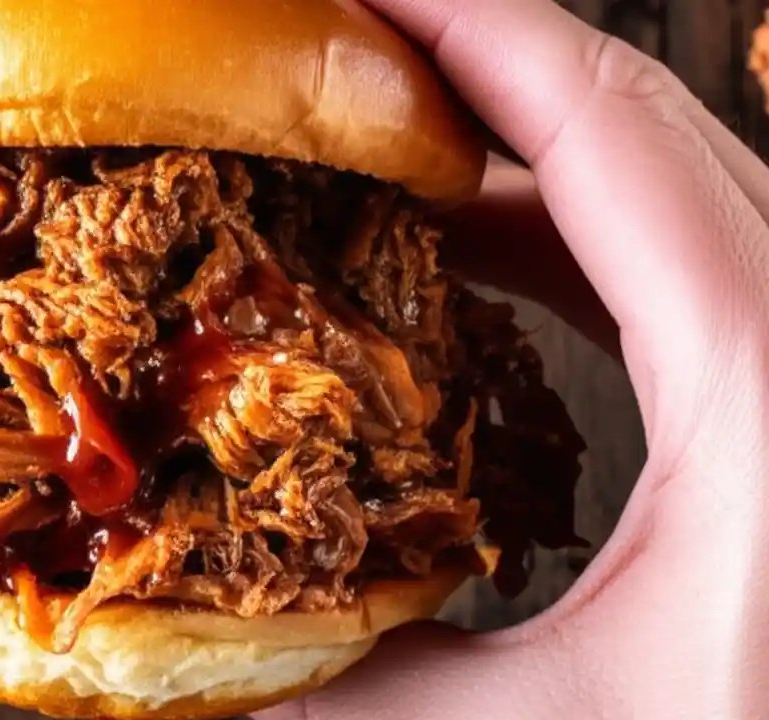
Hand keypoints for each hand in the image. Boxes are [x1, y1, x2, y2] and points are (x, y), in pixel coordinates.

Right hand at [259, 1, 768, 716]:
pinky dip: (553, 223)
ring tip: (374, 138)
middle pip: (633, 120)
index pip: (603, 132)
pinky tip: (466, 247)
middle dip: (475, 57)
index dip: (473, 30)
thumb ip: (366, 679)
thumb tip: (206, 658)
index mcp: (764, 382)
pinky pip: (662, 252)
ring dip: (507, 145)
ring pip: (655, 178)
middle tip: (335, 45)